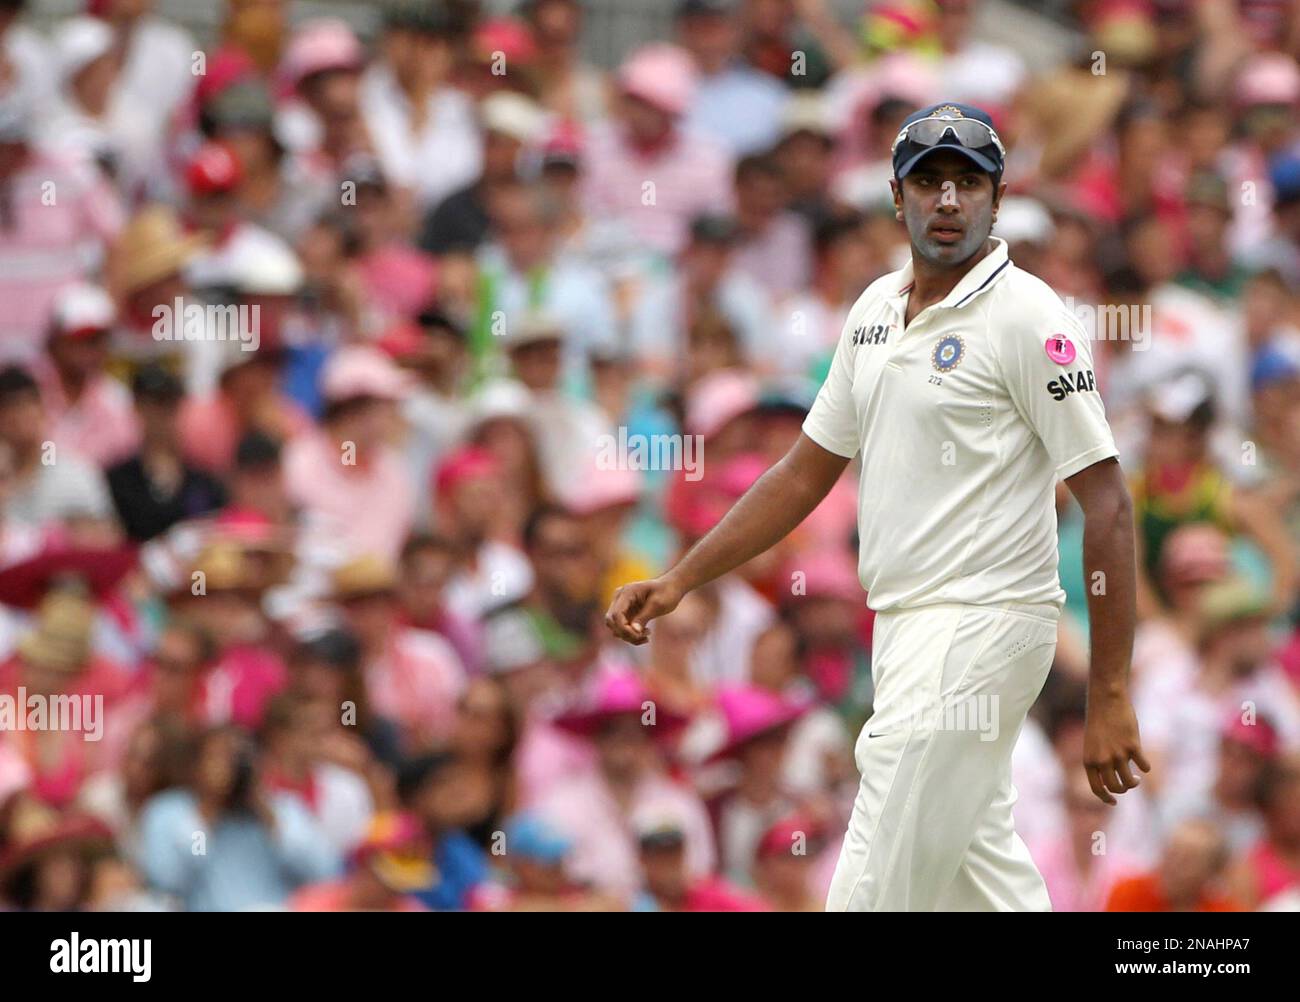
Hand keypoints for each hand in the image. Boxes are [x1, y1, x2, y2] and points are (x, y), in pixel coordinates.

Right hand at [604, 576, 684, 644]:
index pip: (616, 614)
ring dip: (629, 636)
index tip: (639, 634)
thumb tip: (634, 631)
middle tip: (644, 636)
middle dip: (625, 633)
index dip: (623, 628)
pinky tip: (646, 634)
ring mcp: (621, 605)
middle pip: (611, 621)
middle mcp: (620, 598)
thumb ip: (644, 617)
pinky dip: (631, 635)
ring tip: (647, 635)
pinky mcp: (626, 613)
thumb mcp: (657, 605)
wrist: (671, 587)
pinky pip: (622, 628)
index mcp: (626, 592)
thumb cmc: (667, 593)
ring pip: (615, 627)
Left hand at [1082, 690, 1150, 804]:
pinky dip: (1145, 767)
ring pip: (1129, 781)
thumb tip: (1114, 779)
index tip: (1114, 802)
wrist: (1106, 699)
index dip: (1106, 798)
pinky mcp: (1133, 746)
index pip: (1097, 788)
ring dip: (1134, 782)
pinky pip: (1143, 766)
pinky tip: (1144, 763)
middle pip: (1116, 788)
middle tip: (1129, 783)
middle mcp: (1102, 760)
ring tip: (1136, 777)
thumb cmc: (1099, 720)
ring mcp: (1118, 754)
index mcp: (1089, 760)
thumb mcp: (1093, 743)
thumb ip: (1100, 760)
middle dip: (1124, 789)